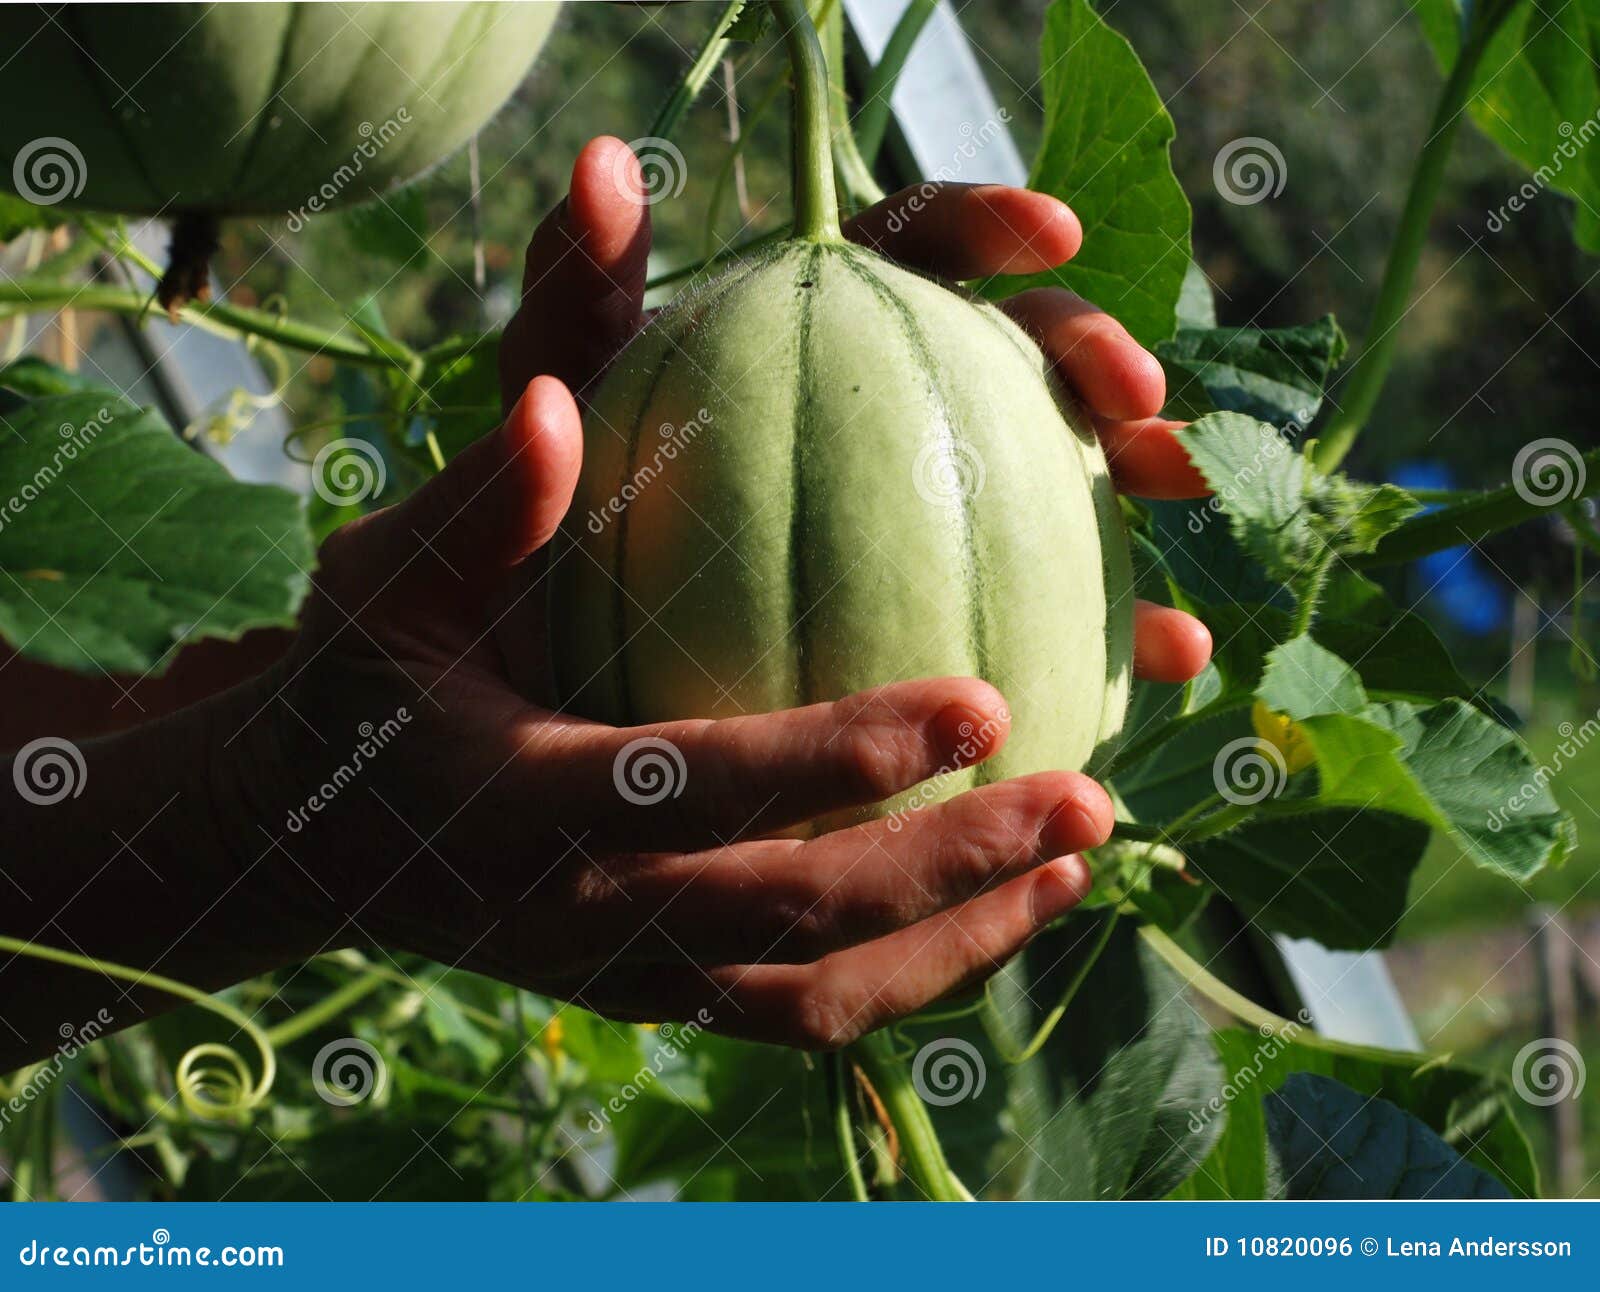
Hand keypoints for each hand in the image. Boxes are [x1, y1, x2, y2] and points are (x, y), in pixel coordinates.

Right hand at [229, 380, 1115, 1048]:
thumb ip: (479, 504)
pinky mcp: (651, 997)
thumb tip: (556, 402)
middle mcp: (575, 912)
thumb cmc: (358, 683)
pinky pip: (796, 1011)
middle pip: (789, 916)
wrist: (305, 844)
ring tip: (1079, 865)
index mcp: (513, 799)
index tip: (981, 701)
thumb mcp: (387, 580)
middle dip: (950, 869)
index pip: (694, 785)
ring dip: (958, 943)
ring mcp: (620, 974)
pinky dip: (909, 973)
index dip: (837, 756)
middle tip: (1089, 797)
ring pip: (813, 997)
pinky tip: (1000, 906)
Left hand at [498, 137, 1210, 683]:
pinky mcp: (929, 605)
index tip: (1052, 237)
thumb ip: (575, 295)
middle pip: (1016, 364)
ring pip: (1050, 493)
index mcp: (812, 326)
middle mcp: (880, 406)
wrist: (551, 651)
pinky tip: (1151, 679)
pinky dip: (1097, 643)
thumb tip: (603, 158)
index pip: (913, 247)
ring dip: (1128, 519)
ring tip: (1186, 561)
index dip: (989, 224)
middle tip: (1145, 420)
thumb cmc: (544, 517)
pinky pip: (1029, 615)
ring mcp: (914, 508)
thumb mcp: (547, 409)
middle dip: (1099, 375)